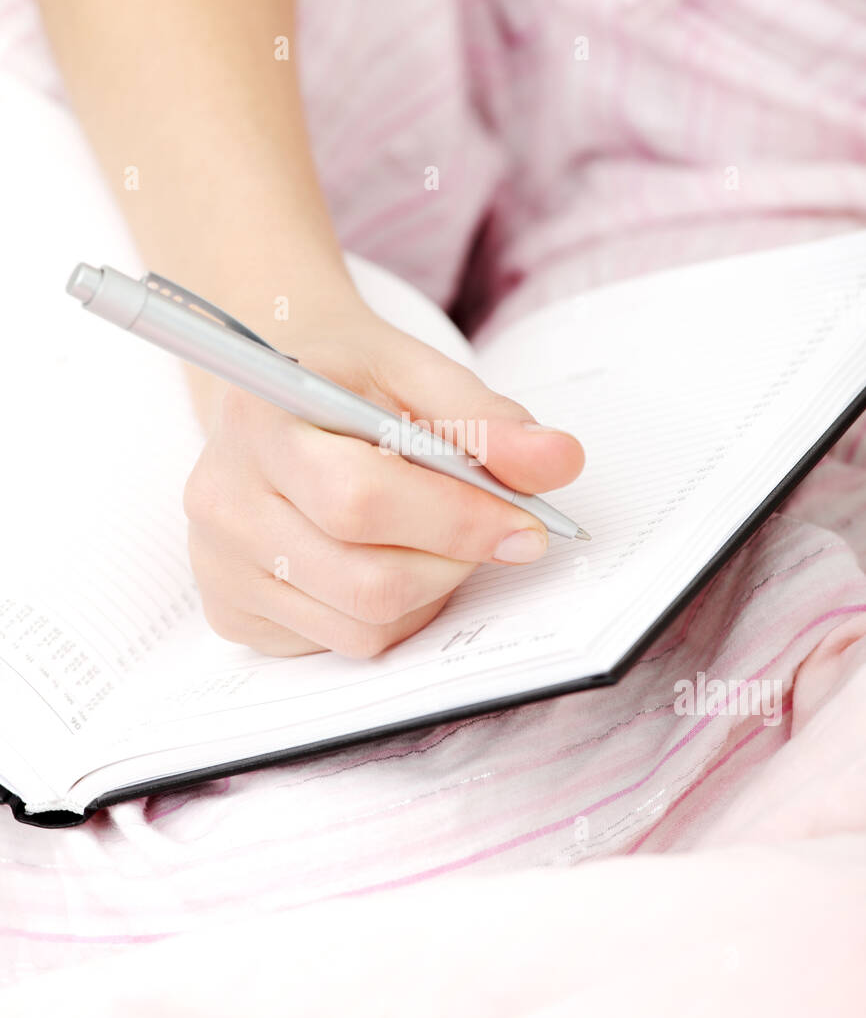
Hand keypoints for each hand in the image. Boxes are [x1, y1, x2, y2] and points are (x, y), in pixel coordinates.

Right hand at [183, 293, 584, 656]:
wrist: (275, 398)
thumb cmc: (345, 383)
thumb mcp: (414, 372)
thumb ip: (486, 417)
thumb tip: (558, 460)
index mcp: (258, 420)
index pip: (362, 500)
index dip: (457, 520)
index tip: (525, 525)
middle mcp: (221, 499)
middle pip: (365, 579)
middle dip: (452, 563)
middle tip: (493, 533)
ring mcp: (218, 565)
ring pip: (361, 625)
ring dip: (428, 592)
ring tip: (432, 537)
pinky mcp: (230, 612)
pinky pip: (340, 645)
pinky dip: (390, 615)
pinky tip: (385, 559)